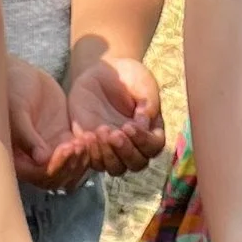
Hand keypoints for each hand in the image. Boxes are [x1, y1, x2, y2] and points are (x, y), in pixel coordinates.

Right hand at [9, 56, 77, 183]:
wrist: (19, 74)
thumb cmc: (10, 91)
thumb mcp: (16, 111)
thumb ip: (26, 135)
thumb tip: (41, 159)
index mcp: (18, 159)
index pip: (39, 175)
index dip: (55, 166)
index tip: (66, 147)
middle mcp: (33, 161)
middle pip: (58, 177)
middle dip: (71, 164)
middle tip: (81, 144)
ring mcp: (49, 151)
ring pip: (70, 169)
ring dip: (81, 159)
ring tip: (89, 139)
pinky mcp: (62, 139)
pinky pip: (78, 152)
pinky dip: (87, 149)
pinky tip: (93, 134)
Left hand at [59, 54, 163, 182]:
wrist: (102, 72)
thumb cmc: (128, 77)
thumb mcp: (143, 83)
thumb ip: (148, 103)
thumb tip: (143, 124)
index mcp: (151, 131)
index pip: (153, 147)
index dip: (143, 141)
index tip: (129, 126)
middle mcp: (135, 146)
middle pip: (136, 164)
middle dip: (126, 151)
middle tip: (115, 133)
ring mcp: (114, 150)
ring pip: (116, 168)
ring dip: (109, 155)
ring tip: (100, 132)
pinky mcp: (94, 148)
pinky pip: (94, 162)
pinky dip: (92, 153)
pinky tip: (88, 136)